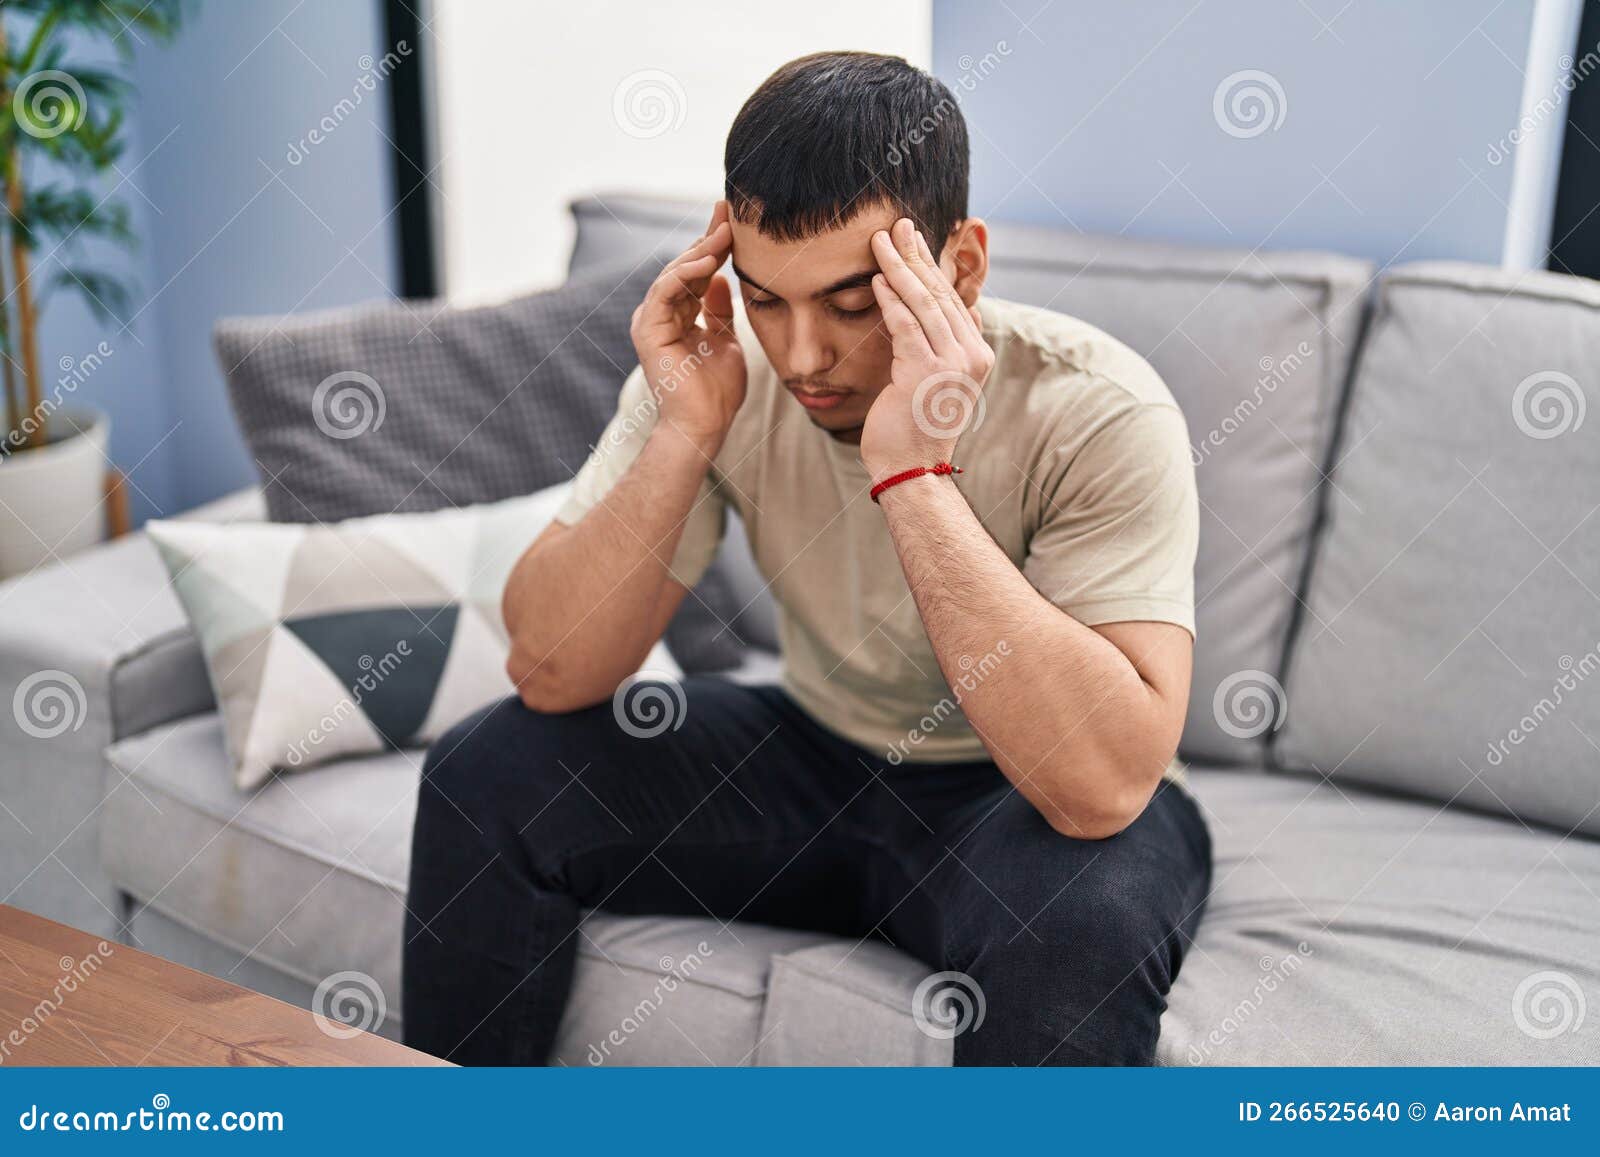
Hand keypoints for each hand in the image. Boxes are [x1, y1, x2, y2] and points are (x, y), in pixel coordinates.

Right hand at [630, 200, 747, 452]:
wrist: (705, 426)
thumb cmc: (717, 392)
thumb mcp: (726, 341)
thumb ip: (720, 311)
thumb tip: (722, 279)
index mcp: (678, 316)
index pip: (697, 272)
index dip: (714, 245)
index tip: (734, 220)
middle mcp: (661, 315)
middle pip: (685, 267)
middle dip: (707, 238)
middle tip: (729, 212)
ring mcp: (651, 321)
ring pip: (674, 274)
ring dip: (699, 250)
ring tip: (724, 231)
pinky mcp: (648, 330)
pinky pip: (664, 291)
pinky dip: (685, 273)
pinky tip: (708, 259)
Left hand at [861, 218, 993, 479]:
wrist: (911, 470)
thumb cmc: (914, 428)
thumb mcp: (937, 382)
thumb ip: (946, 347)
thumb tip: (962, 314)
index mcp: (977, 355)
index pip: (951, 300)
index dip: (930, 266)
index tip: (912, 240)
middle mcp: (971, 356)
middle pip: (939, 294)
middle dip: (916, 256)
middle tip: (897, 225)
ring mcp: (951, 364)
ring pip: (923, 303)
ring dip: (899, 268)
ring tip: (880, 241)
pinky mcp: (925, 373)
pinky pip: (905, 325)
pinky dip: (890, 299)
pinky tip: (876, 278)